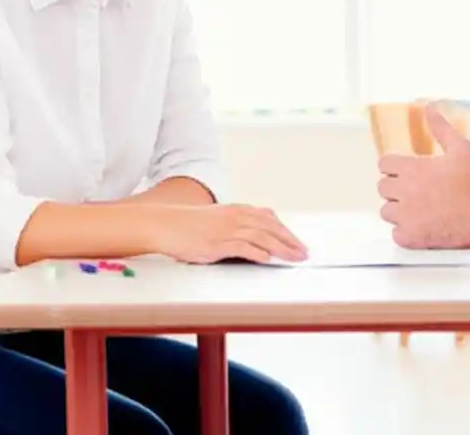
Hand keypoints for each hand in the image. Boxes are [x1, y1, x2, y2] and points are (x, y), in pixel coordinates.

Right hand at [149, 205, 307, 263]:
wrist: (166, 224)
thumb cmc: (189, 224)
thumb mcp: (218, 218)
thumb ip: (237, 223)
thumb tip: (256, 233)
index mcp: (237, 210)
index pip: (269, 219)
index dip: (286, 231)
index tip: (298, 242)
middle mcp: (235, 217)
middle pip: (270, 228)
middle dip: (290, 240)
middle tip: (303, 252)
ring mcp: (227, 230)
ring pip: (261, 237)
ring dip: (281, 248)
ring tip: (294, 257)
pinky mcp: (217, 243)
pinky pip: (242, 247)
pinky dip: (257, 252)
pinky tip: (268, 259)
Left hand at [377, 104, 469, 248]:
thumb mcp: (461, 147)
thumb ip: (441, 128)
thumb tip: (430, 107)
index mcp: (413, 168)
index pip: (383, 164)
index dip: (395, 168)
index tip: (409, 174)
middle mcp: (405, 191)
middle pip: (382, 188)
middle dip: (397, 189)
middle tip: (418, 192)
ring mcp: (407, 216)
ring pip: (387, 212)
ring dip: (399, 211)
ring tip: (422, 210)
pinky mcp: (412, 237)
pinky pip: (396, 234)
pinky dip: (406, 232)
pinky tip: (423, 226)